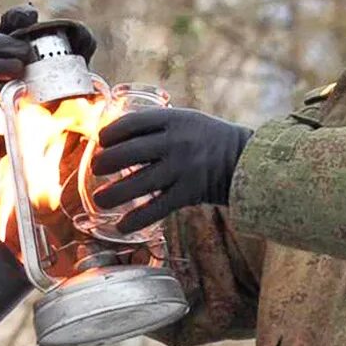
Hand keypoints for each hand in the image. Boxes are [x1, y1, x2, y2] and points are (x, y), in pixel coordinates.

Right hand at [0, 3, 97, 101]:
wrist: (62, 116)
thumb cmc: (67, 80)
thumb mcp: (80, 58)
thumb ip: (82, 39)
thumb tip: (79, 37)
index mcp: (19, 38)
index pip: (11, 18)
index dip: (17, 15)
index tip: (32, 18)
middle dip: (4, 44)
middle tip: (26, 54)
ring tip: (19, 70)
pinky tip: (11, 88)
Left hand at [91, 107, 252, 230]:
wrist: (248, 160)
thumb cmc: (209, 139)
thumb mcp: (186, 120)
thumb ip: (155, 126)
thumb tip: (113, 138)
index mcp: (174, 119)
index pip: (131, 123)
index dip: (109, 133)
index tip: (101, 142)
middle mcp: (176, 142)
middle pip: (128, 152)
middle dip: (104, 162)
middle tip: (97, 169)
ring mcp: (183, 168)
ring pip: (138, 183)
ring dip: (113, 194)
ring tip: (99, 200)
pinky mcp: (189, 193)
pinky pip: (157, 209)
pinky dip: (136, 220)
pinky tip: (122, 226)